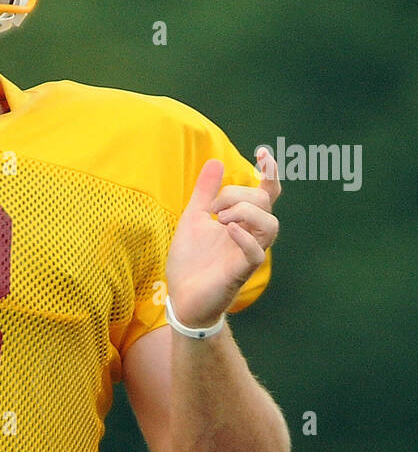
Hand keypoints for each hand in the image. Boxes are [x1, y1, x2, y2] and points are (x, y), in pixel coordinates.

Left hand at [165, 148, 279, 328]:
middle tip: (214, 209)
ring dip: (246, 213)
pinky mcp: (240, 272)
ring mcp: (247, 253)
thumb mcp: (193, 219)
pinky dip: (244, 237)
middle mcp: (250, 235)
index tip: (263, 153)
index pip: (267, 193)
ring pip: (271, 226)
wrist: (181, 297)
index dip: (271, 173)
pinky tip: (226, 229)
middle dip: (239, 195)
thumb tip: (216, 161)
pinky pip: (255, 253)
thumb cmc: (191, 261)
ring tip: (221, 219)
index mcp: (241, 221)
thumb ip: (205, 193)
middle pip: (265, 203)